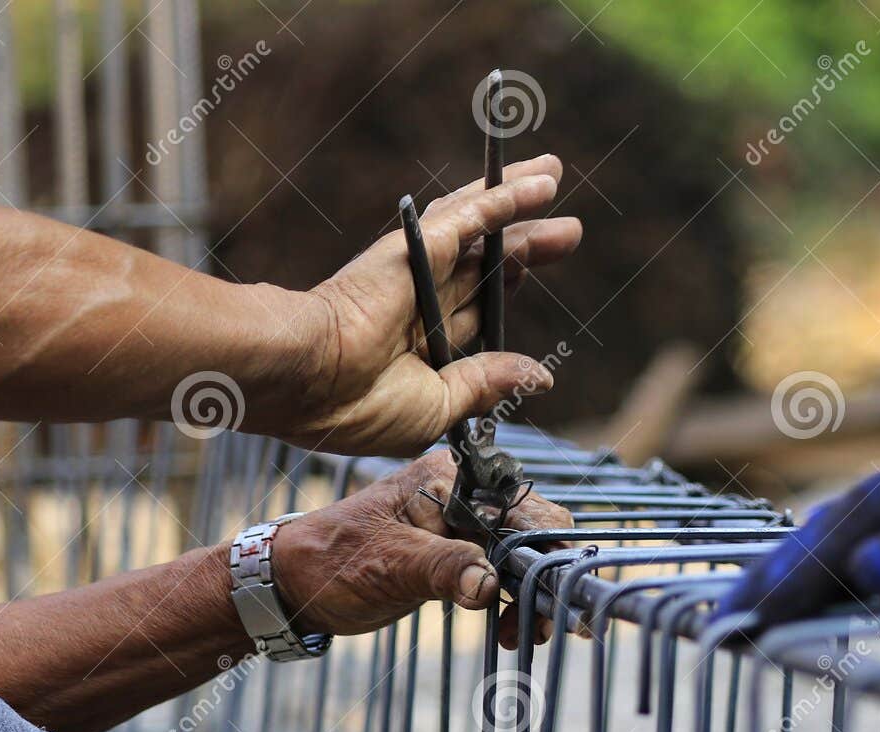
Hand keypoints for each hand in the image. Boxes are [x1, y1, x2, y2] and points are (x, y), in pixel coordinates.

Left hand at [270, 453, 572, 648]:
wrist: (295, 584)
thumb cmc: (332, 562)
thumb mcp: (389, 565)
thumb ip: (443, 568)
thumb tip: (490, 584)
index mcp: (451, 479)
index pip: (522, 509)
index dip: (549, 550)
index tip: (563, 592)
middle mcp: (465, 493)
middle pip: (532, 531)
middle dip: (544, 577)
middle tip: (546, 624)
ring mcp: (463, 523)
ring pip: (522, 556)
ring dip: (529, 595)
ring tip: (522, 634)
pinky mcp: (458, 551)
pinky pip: (502, 572)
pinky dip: (511, 600)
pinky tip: (509, 629)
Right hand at [271, 155, 581, 455]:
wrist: (312, 382)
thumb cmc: (359, 407)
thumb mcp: (439, 407)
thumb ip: (486, 385)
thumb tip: (539, 377)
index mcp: (420, 344)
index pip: (475, 310)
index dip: (506, 289)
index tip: (531, 276)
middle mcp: (421, 300)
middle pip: (488, 265)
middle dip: (528, 246)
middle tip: (567, 232)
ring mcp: (420, 269)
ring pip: (482, 228)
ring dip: (521, 202)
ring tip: (554, 174)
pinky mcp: (420, 246)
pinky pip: (472, 217)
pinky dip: (506, 199)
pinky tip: (540, 184)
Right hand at [717, 414, 879, 629]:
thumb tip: (868, 570)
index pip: (858, 518)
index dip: (797, 572)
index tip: (746, 619)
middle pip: (842, 520)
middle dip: (781, 576)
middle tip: (719, 626)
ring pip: (854, 534)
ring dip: (800, 580)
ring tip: (743, 620)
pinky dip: (836, 580)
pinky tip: (802, 605)